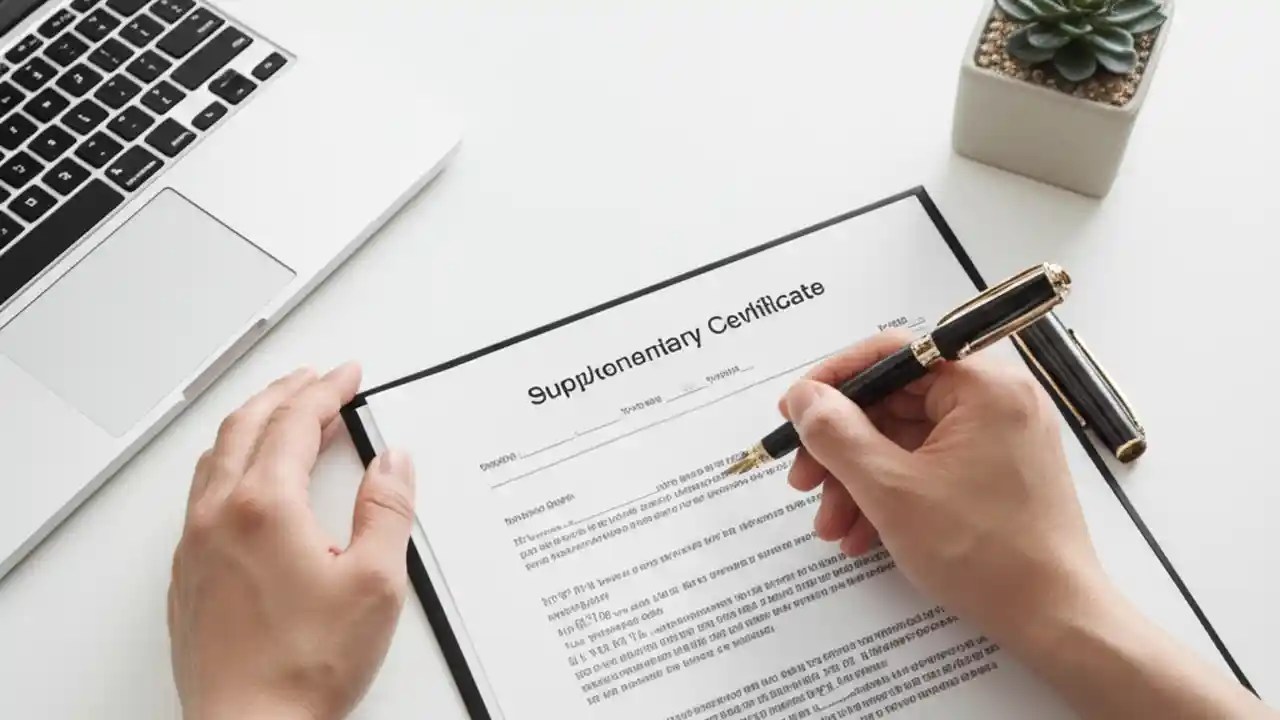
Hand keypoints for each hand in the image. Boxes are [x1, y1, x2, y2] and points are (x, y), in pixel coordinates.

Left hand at [169, 364, 415, 719]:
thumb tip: (393, 462)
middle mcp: (219, 516)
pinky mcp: (188, 574)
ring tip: (282, 414)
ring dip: (254, 422)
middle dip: (286, 392)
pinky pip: (203, 492)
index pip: (295, 422)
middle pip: (247, 426)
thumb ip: (387, 510)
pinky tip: (248, 478)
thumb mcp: (375, 583)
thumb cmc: (302, 668)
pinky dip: (231, 461)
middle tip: (316, 379)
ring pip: (217, 456)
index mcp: (264, 507)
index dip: (326, 389)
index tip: (347, 374)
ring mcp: (196, 544)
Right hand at [779, 330, 1103, 644]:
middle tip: (804, 480)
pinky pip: (929, 466)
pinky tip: (863, 533)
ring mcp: (1000, 437)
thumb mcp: (891, 490)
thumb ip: (837, 435)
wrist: (1055, 619)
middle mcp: (997, 400)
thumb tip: (804, 397)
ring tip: (831, 525)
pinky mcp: (998, 472)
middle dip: (841, 448)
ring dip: (859, 479)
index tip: (794, 412)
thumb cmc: (985, 553)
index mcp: (983, 385)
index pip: (891, 354)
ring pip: (906, 441)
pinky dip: (891, 493)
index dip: (833, 382)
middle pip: (894, 402)